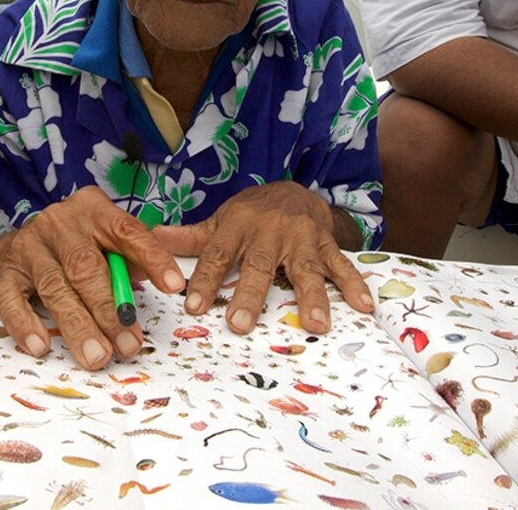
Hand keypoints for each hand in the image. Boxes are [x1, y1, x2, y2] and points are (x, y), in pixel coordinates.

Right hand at [0, 186, 184, 369]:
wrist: (27, 235)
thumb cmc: (80, 243)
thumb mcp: (110, 241)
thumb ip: (133, 260)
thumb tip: (168, 285)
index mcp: (93, 210)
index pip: (127, 231)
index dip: (152, 258)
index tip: (173, 285)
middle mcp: (59, 223)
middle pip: (85, 266)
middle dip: (109, 310)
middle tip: (128, 345)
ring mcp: (29, 245)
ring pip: (53, 287)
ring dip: (77, 326)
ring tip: (97, 356)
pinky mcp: (5, 268)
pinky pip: (10, 298)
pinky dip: (24, 323)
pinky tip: (40, 345)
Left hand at [154, 182, 373, 333]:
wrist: (295, 191)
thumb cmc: (252, 214)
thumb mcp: (221, 220)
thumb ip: (191, 236)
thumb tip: (153, 238)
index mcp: (239, 225)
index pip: (218, 254)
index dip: (206, 280)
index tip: (193, 306)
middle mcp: (270, 231)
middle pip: (260, 265)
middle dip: (251, 296)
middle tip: (241, 325)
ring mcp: (302, 238)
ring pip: (305, 269)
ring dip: (312, 297)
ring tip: (315, 325)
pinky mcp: (326, 244)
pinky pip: (342, 265)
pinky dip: (354, 285)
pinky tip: (364, 306)